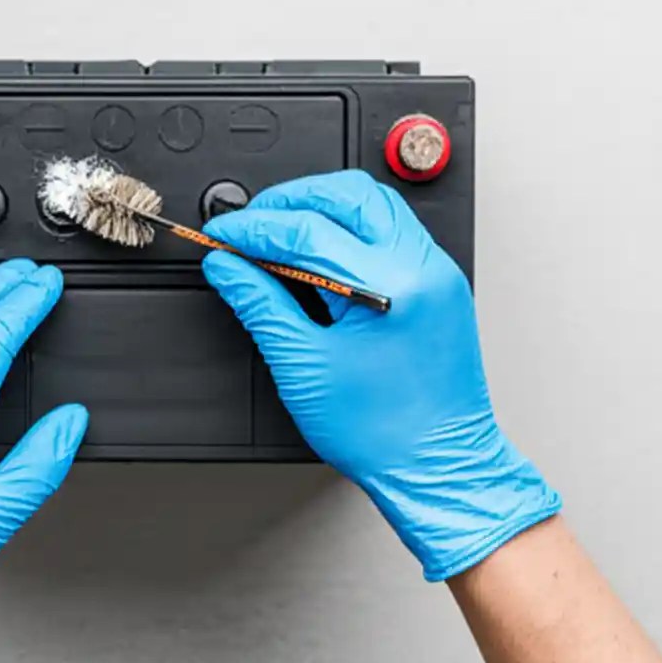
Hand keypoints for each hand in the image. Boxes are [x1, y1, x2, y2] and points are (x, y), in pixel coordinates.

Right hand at [201, 170, 559, 580]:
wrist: (438, 468)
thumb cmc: (383, 433)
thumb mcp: (303, 365)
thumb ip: (260, 304)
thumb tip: (228, 268)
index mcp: (389, 286)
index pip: (306, 230)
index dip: (253, 228)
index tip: (222, 236)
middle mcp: (421, 267)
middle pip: (348, 194)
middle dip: (291, 199)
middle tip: (249, 223)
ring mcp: (435, 272)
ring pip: (374, 204)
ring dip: (323, 207)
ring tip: (279, 232)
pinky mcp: (439, 284)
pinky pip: (391, 230)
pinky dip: (349, 228)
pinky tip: (318, 252)